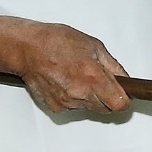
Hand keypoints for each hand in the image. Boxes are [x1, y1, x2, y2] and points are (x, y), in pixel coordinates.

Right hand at [8, 22, 130, 113]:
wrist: (26, 48)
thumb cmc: (56, 41)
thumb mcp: (93, 45)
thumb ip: (112, 66)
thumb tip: (124, 79)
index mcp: (93, 77)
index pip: (120, 104)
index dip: (124, 99)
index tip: (124, 93)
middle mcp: (80, 93)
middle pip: (106, 109)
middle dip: (108, 97)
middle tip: (99, 81)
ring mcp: (67, 102)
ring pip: (89, 108)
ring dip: (89, 97)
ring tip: (78, 77)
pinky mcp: (55, 107)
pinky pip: (73, 107)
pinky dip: (73, 98)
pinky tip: (66, 82)